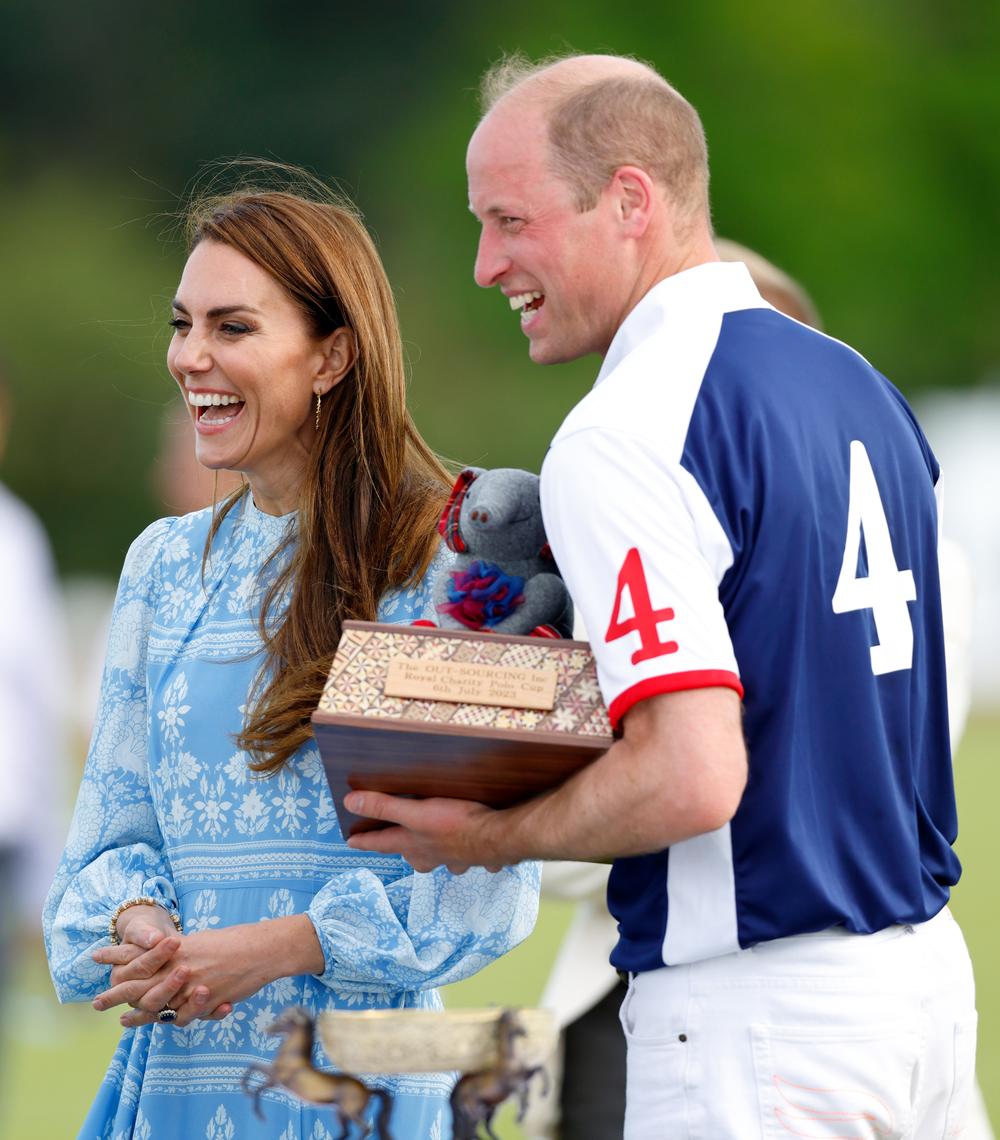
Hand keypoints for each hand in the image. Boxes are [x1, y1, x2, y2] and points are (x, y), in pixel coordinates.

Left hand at [91, 915, 321, 1027]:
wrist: (263, 950)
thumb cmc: (236, 941)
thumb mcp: (204, 940)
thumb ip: (184, 951)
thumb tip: (169, 953)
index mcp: (179, 948)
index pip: (141, 953)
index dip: (119, 956)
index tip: (97, 957)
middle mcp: (181, 967)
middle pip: (141, 983)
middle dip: (116, 993)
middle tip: (96, 1003)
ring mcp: (193, 985)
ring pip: (157, 1005)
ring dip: (138, 1015)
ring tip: (122, 1021)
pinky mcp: (207, 1001)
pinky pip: (183, 1016)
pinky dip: (168, 1021)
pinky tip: (158, 1024)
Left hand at [344, 792, 506, 872]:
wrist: (499, 838)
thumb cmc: (457, 824)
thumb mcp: (416, 812)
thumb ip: (385, 806)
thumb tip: (350, 802)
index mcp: (414, 844)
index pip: (382, 843)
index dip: (365, 840)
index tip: (350, 842)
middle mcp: (432, 855)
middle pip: (411, 856)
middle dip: (403, 850)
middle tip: (396, 843)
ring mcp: (455, 858)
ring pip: (439, 858)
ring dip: (434, 853)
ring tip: (433, 846)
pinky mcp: (477, 855)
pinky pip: (469, 856)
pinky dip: (468, 852)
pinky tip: (474, 848)